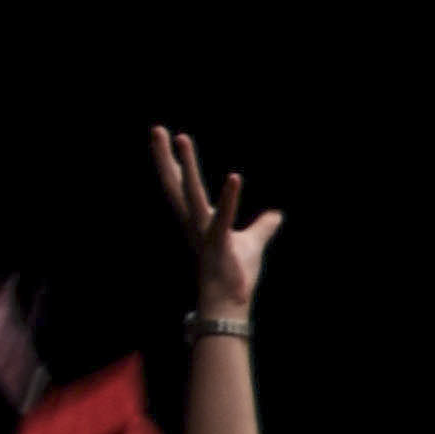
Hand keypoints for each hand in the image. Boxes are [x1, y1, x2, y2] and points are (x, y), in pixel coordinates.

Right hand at [152, 127, 281, 319]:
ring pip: (191, 194)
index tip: (164, 138)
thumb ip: (264, 227)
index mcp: (198, 220)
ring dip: (187, 166)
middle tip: (157, 129)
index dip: (173, 162)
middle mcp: (195, 223)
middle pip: (175, 185)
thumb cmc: (236, 276)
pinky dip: (229, 198)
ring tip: (181, 138)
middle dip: (165, 157)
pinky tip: (234, 177)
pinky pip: (223, 217)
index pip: (181, 186)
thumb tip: (278, 215)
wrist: (229, 304)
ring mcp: (204, 233)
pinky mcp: (220, 244)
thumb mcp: (253, 243)